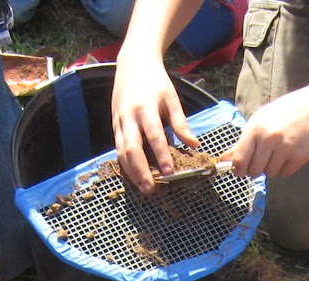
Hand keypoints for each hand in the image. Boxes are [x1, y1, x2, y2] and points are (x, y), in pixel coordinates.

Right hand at [112, 51, 198, 191]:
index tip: (169, 172)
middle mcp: (129, 116)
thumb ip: (180, 122)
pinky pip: (117, 148)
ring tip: (143, 187)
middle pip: (132, 148)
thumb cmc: (156, 81)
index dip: (161, 155)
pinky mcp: (113, 124)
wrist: (133, 62)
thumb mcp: (171, 98)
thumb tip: (194, 144)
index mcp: (145, 108)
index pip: (154, 135)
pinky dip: (124, 164)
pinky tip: (133, 176)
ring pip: (121, 151)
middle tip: (151, 189)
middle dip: (141, 170)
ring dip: (131, 172)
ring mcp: (118, 121)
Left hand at [230, 86, 308, 177]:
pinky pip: (285, 173)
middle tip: (263, 159)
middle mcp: (269, 139)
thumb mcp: (260, 121)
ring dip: (272, 167)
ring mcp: (285, 148)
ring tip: (279, 152)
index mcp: (255, 129)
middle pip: (254, 171)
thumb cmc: (284, 113)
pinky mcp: (299, 157)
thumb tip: (223, 160)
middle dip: (256, 169)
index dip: (237, 170)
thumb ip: (242, 142)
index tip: (240, 171)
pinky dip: (285, 168)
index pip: (239, 160)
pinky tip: (289, 154)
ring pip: (270, 173)